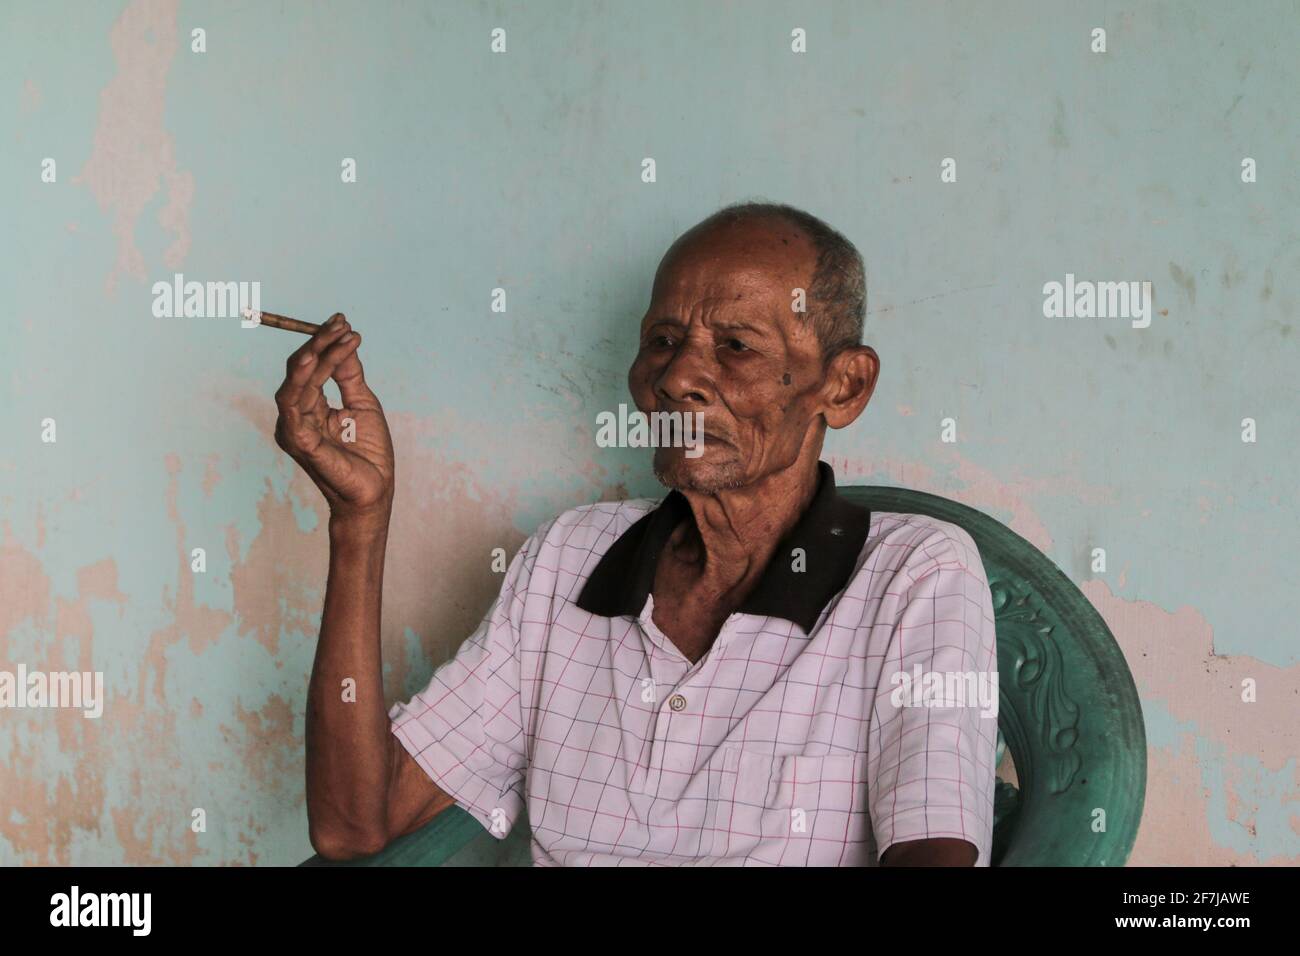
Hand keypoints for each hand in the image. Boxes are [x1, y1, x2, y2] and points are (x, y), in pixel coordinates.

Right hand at [273, 313, 394, 525]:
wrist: (375, 492)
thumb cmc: (367, 454)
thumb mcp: (362, 404)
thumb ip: (349, 375)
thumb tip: (346, 343)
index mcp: (308, 409)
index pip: (310, 368)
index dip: (324, 343)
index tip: (342, 321)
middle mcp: (295, 416)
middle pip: (299, 370)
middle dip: (319, 343)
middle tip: (341, 323)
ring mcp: (294, 429)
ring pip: (296, 382)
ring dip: (315, 354)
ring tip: (334, 334)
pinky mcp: (299, 441)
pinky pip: (295, 404)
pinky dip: (306, 378)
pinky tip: (316, 359)